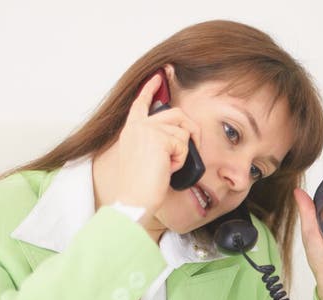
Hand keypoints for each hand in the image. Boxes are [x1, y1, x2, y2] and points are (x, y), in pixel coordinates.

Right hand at [113, 72, 201, 216]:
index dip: (151, 89)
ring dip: (182, 152)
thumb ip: (155, 142)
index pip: (141, 103)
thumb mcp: (144, 158)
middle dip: (190, 131)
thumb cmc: (139, 188)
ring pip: (182, 132)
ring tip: (167, 167)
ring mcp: (147, 129)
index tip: (158, 77)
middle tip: (191, 147)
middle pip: (176, 114)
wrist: (133, 200)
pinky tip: (166, 169)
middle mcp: (137, 126)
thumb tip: (178, 136)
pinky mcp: (159, 138)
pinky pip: (183, 145)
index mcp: (131, 130)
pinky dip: (180, 160)